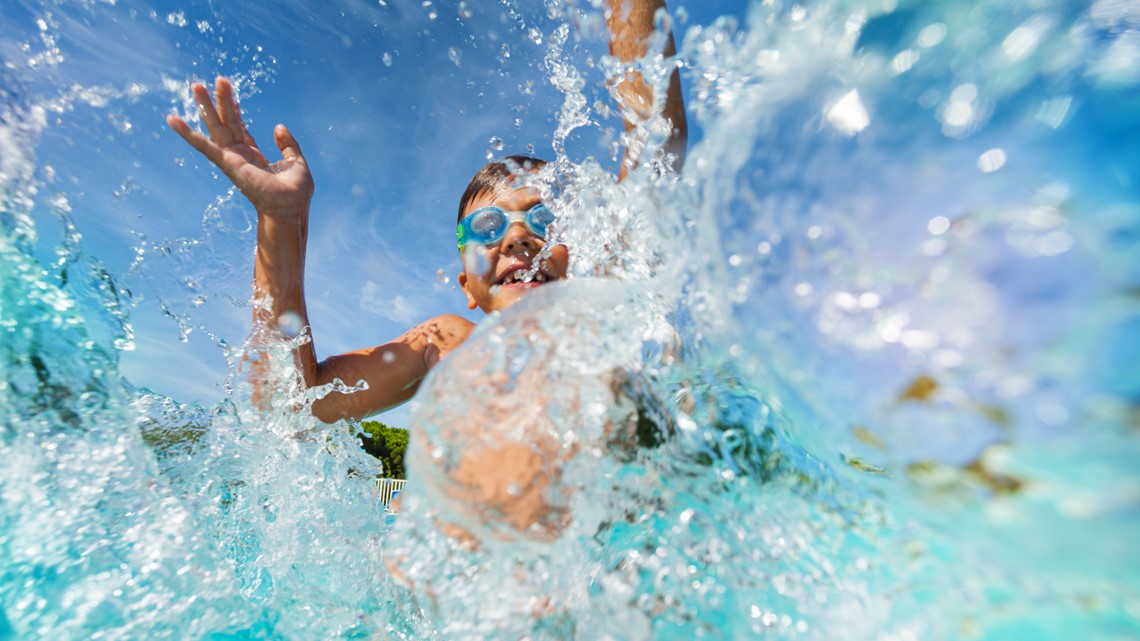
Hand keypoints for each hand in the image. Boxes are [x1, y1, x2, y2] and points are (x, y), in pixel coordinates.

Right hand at [167, 77, 313, 216]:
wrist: (291, 208)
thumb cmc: (295, 193)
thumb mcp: (296, 162)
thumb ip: (288, 144)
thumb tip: (278, 126)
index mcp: (255, 156)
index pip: (241, 129)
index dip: (237, 112)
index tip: (233, 95)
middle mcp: (240, 156)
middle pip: (228, 123)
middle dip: (222, 101)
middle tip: (218, 79)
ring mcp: (231, 159)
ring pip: (216, 127)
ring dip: (206, 106)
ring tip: (197, 85)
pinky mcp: (227, 163)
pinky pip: (204, 146)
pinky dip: (187, 133)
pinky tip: (173, 120)